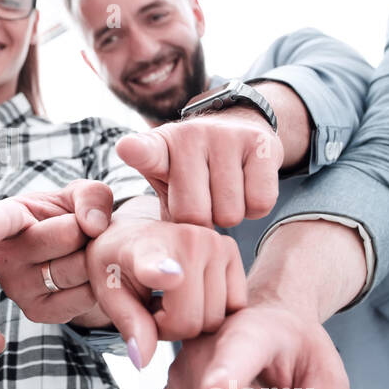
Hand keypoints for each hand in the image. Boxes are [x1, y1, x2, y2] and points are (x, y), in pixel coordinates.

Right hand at [0, 180, 112, 323]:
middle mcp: (1, 256)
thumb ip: (91, 196)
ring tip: (82, 252)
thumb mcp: (77, 196)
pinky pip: (84, 297)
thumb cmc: (65, 218)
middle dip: (88, 232)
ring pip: (76, 270)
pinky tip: (83, 276)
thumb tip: (94, 226)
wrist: (69, 258)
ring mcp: (15, 288)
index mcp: (5, 216)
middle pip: (66, 237)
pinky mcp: (36, 312)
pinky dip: (95, 284)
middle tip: (82, 232)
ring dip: (93, 259)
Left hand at [85, 219, 246, 365]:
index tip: (168, 277)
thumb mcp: (109, 294)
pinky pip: (235, 307)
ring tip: (171, 298)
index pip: (155, 265)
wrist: (134, 234)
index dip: (161, 273)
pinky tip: (192, 293)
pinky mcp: (232, 249)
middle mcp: (186, 239)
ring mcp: (214, 242)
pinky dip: (213, 310)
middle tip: (153, 306)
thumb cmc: (118, 264)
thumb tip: (143, 360)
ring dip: (191, 320)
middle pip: (190, 322)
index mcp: (143, 248)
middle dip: (170, 327)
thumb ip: (129, 324)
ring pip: (214, 320)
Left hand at [116, 109, 281, 227]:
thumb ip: (158, 216)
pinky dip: (254, 210)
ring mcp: (226, 136)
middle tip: (203, 203)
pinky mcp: (261, 144)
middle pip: (194, 214)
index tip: (126, 149)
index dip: (136, 151)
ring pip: (230, 214)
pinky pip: (260, 204)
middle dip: (201, 223)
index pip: (145, 151)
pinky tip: (245, 190)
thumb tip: (170, 262)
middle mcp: (189, 136)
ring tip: (223, 194)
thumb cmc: (193, 171)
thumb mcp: (166, 185)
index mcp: (158, 147)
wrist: (236, 126)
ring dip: (229, 216)